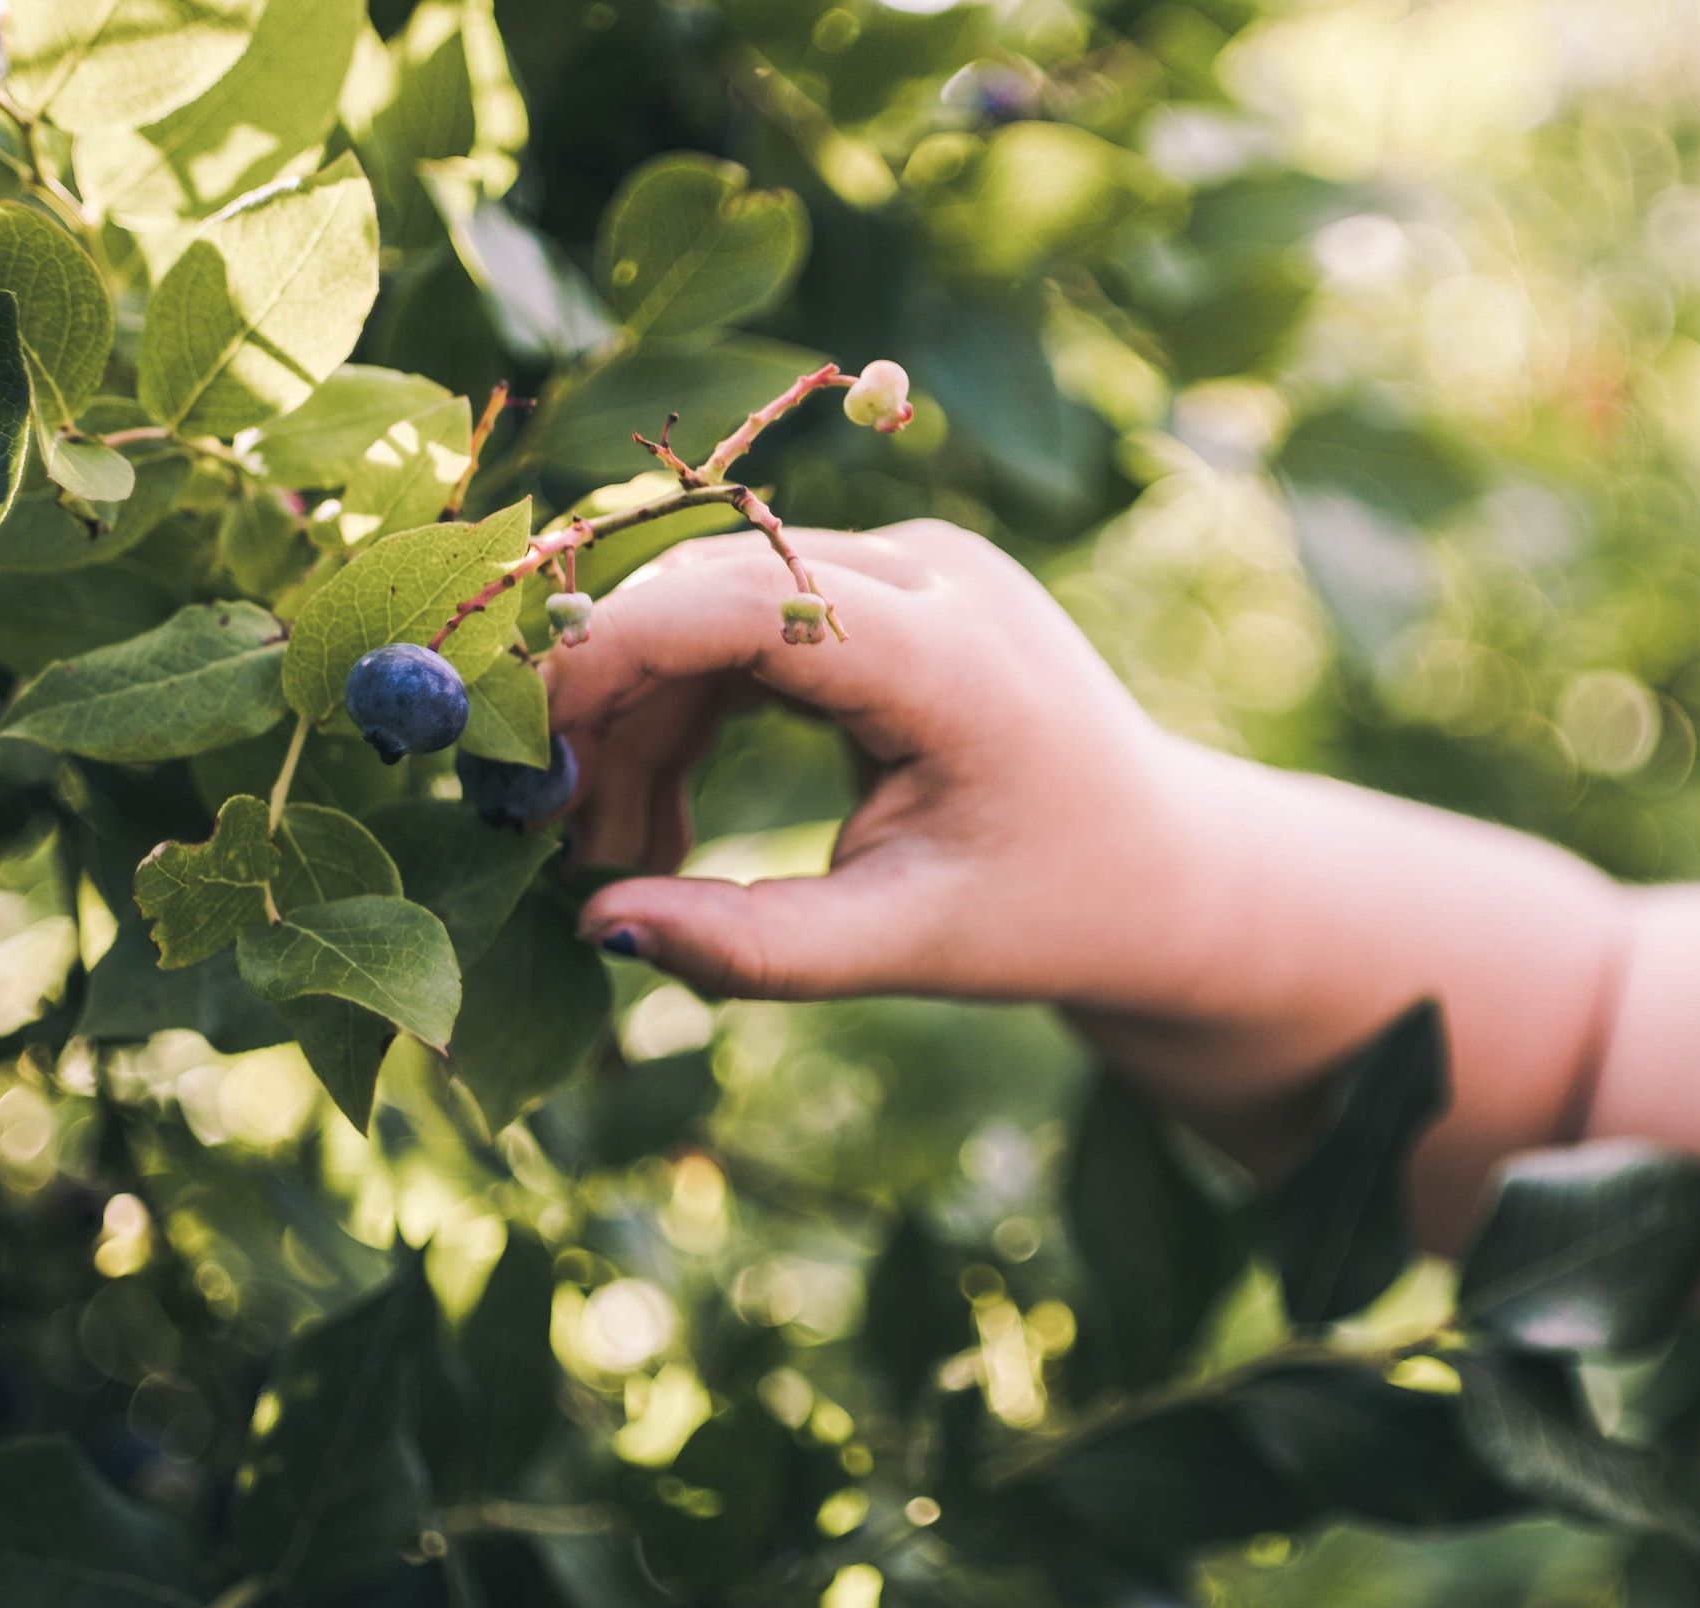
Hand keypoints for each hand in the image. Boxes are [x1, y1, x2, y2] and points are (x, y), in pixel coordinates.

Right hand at [544, 518, 1228, 1011]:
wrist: (1170, 871)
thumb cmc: (1054, 913)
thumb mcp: (907, 946)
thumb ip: (756, 947)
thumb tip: (596, 927)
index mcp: (952, 657)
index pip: (738, 600)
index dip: (608, 660)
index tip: (530, 768)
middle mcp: (935, 576)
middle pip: (710, 594)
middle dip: (611, 709)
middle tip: (559, 845)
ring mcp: (918, 568)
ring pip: (716, 606)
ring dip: (646, 722)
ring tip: (624, 860)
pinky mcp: (897, 590)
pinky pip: (753, 620)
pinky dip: (695, 710)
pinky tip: (669, 819)